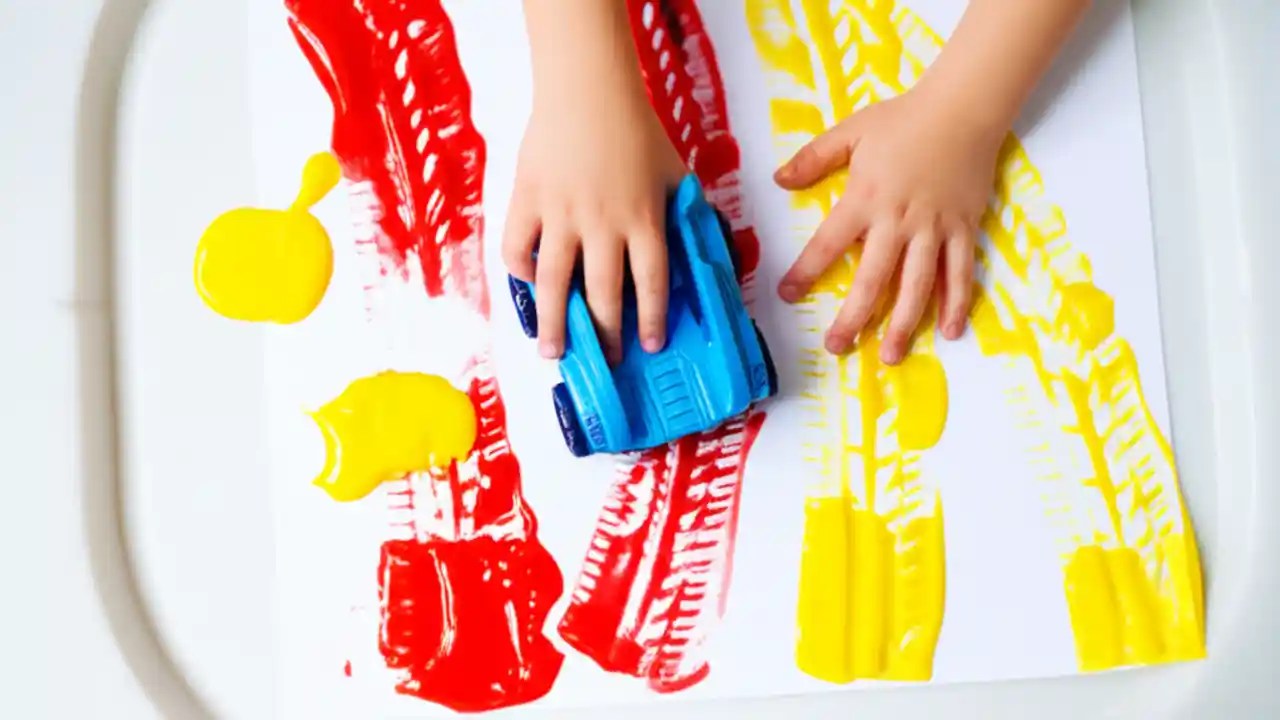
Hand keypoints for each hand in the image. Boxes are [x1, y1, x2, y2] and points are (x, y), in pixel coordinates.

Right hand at [503, 53, 686, 363]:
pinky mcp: (527, 199)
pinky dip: (520, 270)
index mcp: (644, 218)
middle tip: (605, 362)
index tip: (648, 346)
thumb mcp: (676, 173)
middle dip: (605, 334)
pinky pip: (517, 246)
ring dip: (553, 323)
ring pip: (553, 282)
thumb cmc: (636, 130)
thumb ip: (690, 214)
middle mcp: (603, 223)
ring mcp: (561, 213)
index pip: (649, 282)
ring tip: (552, 352)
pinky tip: (527, 286)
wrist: (588, 89)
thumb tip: (715, 249)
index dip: (649, 319)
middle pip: (602, 293)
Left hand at [774, 84, 1003, 363]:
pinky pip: (960, 273)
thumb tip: (778, 180)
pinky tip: (950, 332)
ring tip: (890, 357)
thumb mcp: (851, 131)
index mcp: (865, 198)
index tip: (787, 295)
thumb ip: (813, 158)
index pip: (827, 244)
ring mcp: (934, 229)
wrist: (963, 107)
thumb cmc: (903, 119)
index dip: (805, 272)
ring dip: (905, 324)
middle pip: (872, 279)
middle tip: (837, 348)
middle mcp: (898, 221)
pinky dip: (957, 303)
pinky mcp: (964, 229)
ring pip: (918, 286)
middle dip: (853, 318)